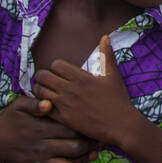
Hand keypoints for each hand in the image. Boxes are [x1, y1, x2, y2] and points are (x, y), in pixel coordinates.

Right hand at [0, 95, 96, 162]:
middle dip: (90, 145)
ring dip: (81, 162)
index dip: (86, 129)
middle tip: (98, 141)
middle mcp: (42, 147)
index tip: (95, 126)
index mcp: (42, 129)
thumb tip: (48, 103)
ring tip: (89, 155)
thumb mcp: (19, 105)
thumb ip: (35, 103)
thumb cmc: (11, 119)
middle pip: (74, 148)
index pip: (71, 130)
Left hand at [33, 36, 139, 150]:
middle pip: (43, 76)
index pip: (56, 64)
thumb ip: (106, 55)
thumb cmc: (118, 100)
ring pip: (40, 92)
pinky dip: (44, 105)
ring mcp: (66, 105)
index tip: (60, 72)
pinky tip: (50, 106)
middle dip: (43, 76)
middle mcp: (70, 89)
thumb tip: (105, 37)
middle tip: (48, 81)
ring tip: (46, 92)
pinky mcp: (64, 119)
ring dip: (41, 90)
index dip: (56, 66)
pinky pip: (44, 108)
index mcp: (81, 77)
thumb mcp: (113, 75)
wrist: (121, 125)